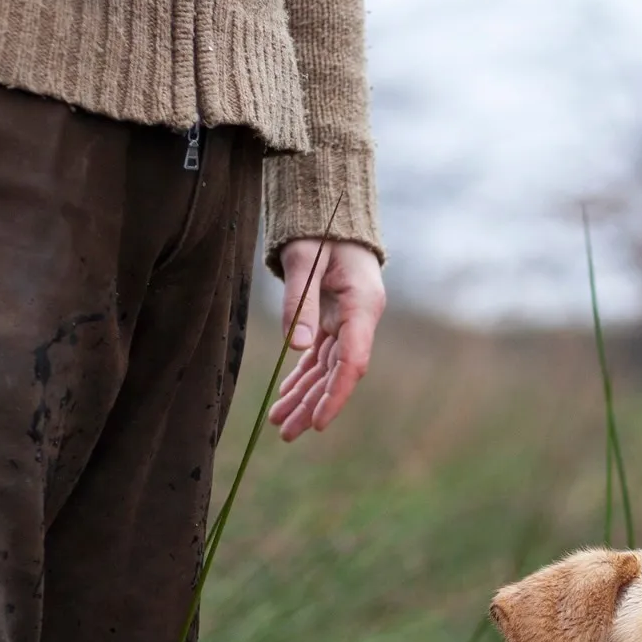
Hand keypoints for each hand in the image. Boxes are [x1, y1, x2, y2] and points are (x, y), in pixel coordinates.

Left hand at [270, 239, 384, 440]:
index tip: (319, 422)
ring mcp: (347, 321)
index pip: (352, 361)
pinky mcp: (333, 319)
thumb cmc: (320, 228)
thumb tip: (297, 348)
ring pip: (326, 369)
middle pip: (338, 373)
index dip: (336, 395)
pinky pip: (318, 357)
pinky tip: (285, 398)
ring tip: (279, 424)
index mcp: (362, 306)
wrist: (330, 208)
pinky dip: (301, 377)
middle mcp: (359, 319)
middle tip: (287, 433)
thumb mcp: (304, 258)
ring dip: (304, 397)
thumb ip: (301, 300)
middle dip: (313, 405)